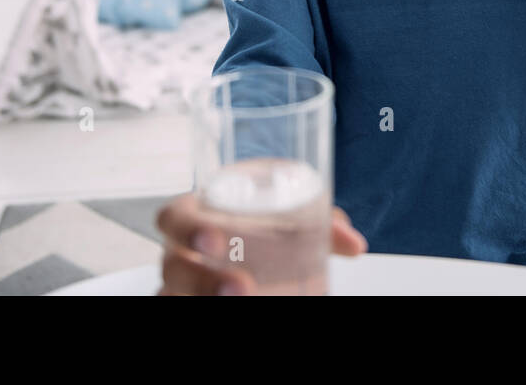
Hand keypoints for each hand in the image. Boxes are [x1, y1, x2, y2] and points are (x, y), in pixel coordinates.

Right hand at [155, 191, 367, 294]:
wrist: (264, 263)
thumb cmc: (265, 233)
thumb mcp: (291, 224)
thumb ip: (322, 226)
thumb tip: (353, 243)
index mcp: (200, 219)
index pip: (172, 217)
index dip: (185, 228)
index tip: (216, 240)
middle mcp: (184, 255)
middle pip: (172, 266)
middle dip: (201, 280)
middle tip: (242, 287)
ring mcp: (183, 287)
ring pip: (173, 296)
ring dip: (204, 298)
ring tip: (246, 299)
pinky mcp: (189, 303)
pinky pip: (183, 308)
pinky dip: (202, 307)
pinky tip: (246, 305)